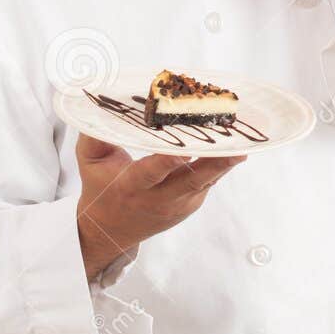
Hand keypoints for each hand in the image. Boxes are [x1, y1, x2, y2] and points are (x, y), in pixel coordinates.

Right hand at [75, 134, 244, 282]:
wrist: (111, 229)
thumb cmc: (99, 187)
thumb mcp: (89, 161)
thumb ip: (94, 134)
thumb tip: (102, 103)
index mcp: (131, 187)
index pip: (151, 173)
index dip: (168, 162)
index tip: (186, 149)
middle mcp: (158, 199)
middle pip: (191, 181)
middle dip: (215, 165)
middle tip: (238, 148)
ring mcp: (179, 204)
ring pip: (205, 181)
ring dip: (225, 162)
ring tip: (245, 142)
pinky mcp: (191, 203)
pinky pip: (208, 180)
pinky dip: (220, 163)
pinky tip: (234, 144)